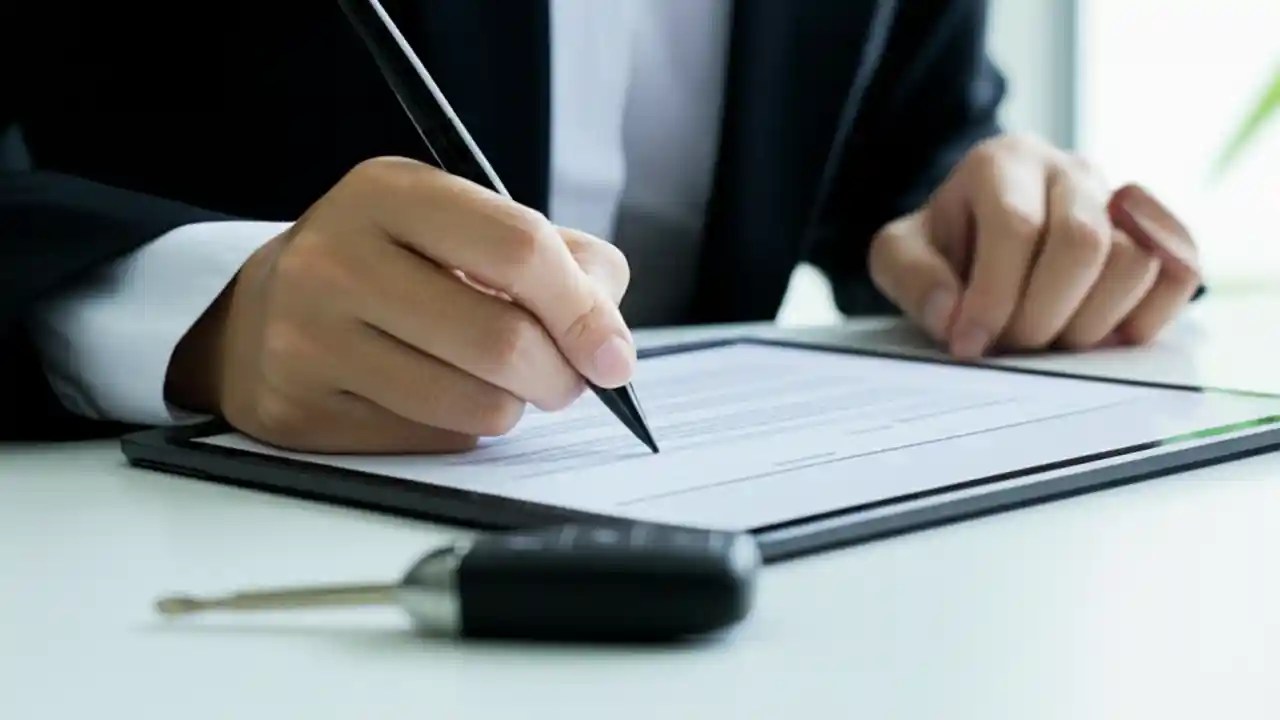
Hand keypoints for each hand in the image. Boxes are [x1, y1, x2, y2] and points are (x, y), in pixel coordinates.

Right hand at [166, 157, 634, 452]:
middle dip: (560, 376)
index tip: (614, 355)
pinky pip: (428, 440)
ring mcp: (306, 338)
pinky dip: (458, 428)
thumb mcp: (467, 224)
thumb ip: (561, 261)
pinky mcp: (298, 411)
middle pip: (501, 341)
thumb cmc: (397, 262)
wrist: (269, 305)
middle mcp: (335, 258)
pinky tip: (435, 394)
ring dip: (512, 407)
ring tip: (498, 382)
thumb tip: (610, 344)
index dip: (584, 311)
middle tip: (567, 380)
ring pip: (472, 405)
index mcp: (388, 193)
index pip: (519, 249)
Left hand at [868, 134, 1199, 357]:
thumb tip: (954, 314)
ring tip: (1047, 338)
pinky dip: (1147, 315)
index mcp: (1003, 162)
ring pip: (1137, 260)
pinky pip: (1180, 273)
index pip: (1017, 226)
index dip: (994, 296)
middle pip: (1084, 242)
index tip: (969, 343)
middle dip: (1043, 314)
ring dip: (1089, 323)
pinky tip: (1102, 334)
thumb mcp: (899, 257)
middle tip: (1012, 346)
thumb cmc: (942, 251)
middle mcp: (1070, 170)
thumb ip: (912, 278)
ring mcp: (1121, 201)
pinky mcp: (1158, 236)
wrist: (978, 242)